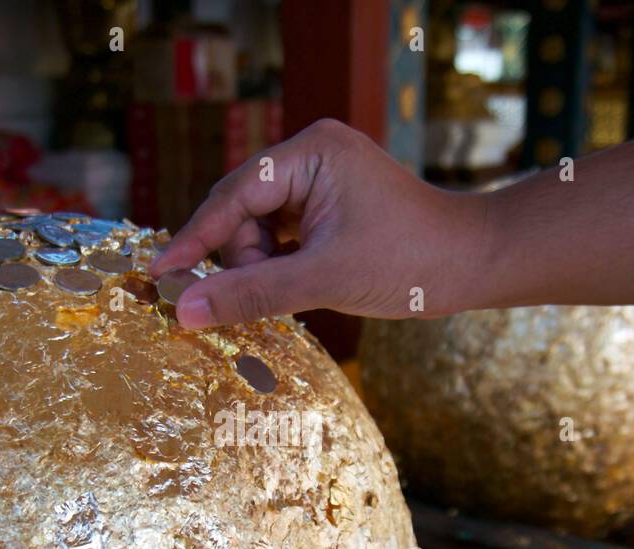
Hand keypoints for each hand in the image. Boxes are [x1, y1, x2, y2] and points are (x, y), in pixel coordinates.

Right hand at [149, 118, 491, 328]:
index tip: (159, 275)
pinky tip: (295, 287)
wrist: (473, 265)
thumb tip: (185, 311)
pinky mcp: (329, 204)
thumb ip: (250, 294)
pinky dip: (280, 265)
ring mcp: (321, 179)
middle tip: (244, 300)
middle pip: (242, 211)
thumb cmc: (410, 261)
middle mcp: (311, 154)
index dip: (195, 239)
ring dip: (262, 266)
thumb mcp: (323, 279)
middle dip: (240, 258)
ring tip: (294, 291)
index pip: (233, 196)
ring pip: (259, 228)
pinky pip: (282, 235)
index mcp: (311, 151)